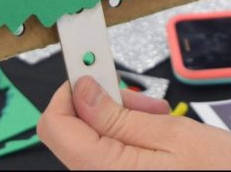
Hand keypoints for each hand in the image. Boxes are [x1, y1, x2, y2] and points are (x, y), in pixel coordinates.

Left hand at [38, 77, 230, 169]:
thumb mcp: (175, 135)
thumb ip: (120, 115)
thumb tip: (81, 90)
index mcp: (107, 171)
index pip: (55, 126)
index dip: (69, 90)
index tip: (92, 69)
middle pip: (76, 131)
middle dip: (104, 103)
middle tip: (142, 99)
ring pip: (96, 141)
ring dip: (122, 119)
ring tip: (161, 118)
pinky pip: (113, 155)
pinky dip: (131, 137)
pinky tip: (161, 135)